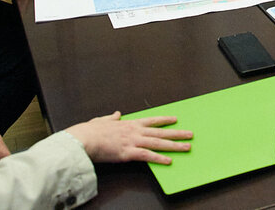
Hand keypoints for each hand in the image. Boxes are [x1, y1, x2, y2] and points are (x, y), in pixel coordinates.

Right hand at [65, 111, 192, 164]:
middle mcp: (134, 131)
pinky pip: (148, 156)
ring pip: (158, 143)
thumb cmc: (90, 132)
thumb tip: (116, 114)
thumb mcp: (102, 121)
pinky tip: (169, 161)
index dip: (164, 120)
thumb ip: (111, 118)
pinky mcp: (129, 153)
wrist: (84, 139)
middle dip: (177, 133)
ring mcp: (133, 141)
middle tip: (190, 134)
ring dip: (174, 145)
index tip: (175, 119)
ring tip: (187, 147)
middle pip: (160, 132)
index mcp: (129, 124)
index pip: (151, 121)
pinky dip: (159, 158)